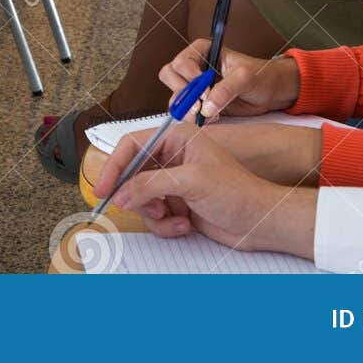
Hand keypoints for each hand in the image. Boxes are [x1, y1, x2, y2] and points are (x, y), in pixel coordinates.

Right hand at [93, 125, 315, 255]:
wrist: (260, 222)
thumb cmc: (236, 192)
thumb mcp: (191, 182)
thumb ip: (150, 185)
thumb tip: (120, 195)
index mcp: (176, 138)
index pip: (132, 145)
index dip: (114, 166)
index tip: (102, 189)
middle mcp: (172, 157)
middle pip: (132, 174)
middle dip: (135, 195)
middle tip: (131, 208)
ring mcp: (174, 182)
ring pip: (140, 198)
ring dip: (153, 213)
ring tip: (173, 218)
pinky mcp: (177, 203)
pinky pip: (154, 215)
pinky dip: (165, 224)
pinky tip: (185, 225)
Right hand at [159, 40, 299, 118]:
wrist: (270, 92)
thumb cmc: (260, 76)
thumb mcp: (245, 78)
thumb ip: (226, 89)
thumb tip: (206, 107)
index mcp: (202, 50)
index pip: (182, 62)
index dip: (191, 78)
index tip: (207, 91)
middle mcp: (194, 66)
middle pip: (170, 75)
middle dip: (183, 93)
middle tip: (199, 106)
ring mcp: (195, 85)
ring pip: (175, 95)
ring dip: (186, 108)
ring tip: (206, 115)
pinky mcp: (199, 102)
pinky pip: (184, 110)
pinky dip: (191, 117)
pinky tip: (208, 118)